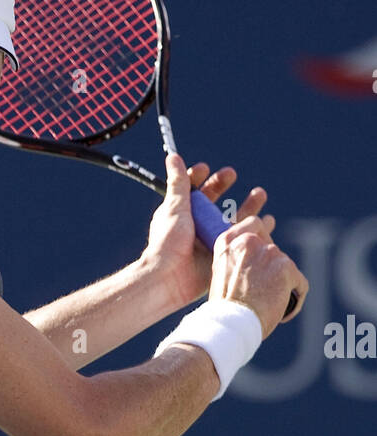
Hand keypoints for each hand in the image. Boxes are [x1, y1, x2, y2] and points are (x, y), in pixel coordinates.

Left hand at [143, 153, 277, 312]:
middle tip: (234, 174)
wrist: (169, 278)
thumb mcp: (174, 207)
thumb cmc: (167, 242)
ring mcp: (210, 241)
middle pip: (216, 202)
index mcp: (183, 214)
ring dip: (247, 207)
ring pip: (232, 220)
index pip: (194, 192)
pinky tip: (268, 222)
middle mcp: (197, 226)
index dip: (201, 179)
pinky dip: (255, 231)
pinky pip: (242, 241)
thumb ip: (178, 183)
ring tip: (260, 195)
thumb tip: (173, 156)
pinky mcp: (222, 256)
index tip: (207, 168)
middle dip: (226, 187)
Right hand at [209, 219, 308, 338]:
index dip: (263, 237)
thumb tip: (264, 252)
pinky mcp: (287, 268)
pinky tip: (281, 313)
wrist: (230, 324)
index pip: (254, 224)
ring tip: (268, 306)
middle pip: (272, 249)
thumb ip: (239, 259)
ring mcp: (270, 253)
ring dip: (282, 286)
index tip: (263, 252)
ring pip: (286, 268)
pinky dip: (294, 300)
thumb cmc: (224, 309)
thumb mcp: (222, 275)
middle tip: (263, 292)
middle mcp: (249, 241)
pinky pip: (300, 284)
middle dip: (271, 270)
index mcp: (228, 241)